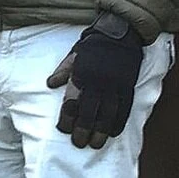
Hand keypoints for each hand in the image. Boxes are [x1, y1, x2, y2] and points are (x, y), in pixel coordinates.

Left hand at [47, 19, 144, 149]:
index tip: (63, 130)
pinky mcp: (128, 87)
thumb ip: (62, 72)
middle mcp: (97, 83)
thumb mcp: (73, 55)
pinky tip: (113, 133)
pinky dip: (118, 122)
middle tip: (78, 143)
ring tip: (95, 144)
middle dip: (82, 130)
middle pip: (89, 113)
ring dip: (101, 132)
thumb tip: (50, 84)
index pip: (71, 103)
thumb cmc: (93, 46)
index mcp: (81, 76)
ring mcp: (114, 86)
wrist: (120, 33)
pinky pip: (124, 109)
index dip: (67, 119)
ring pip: (107, 114)